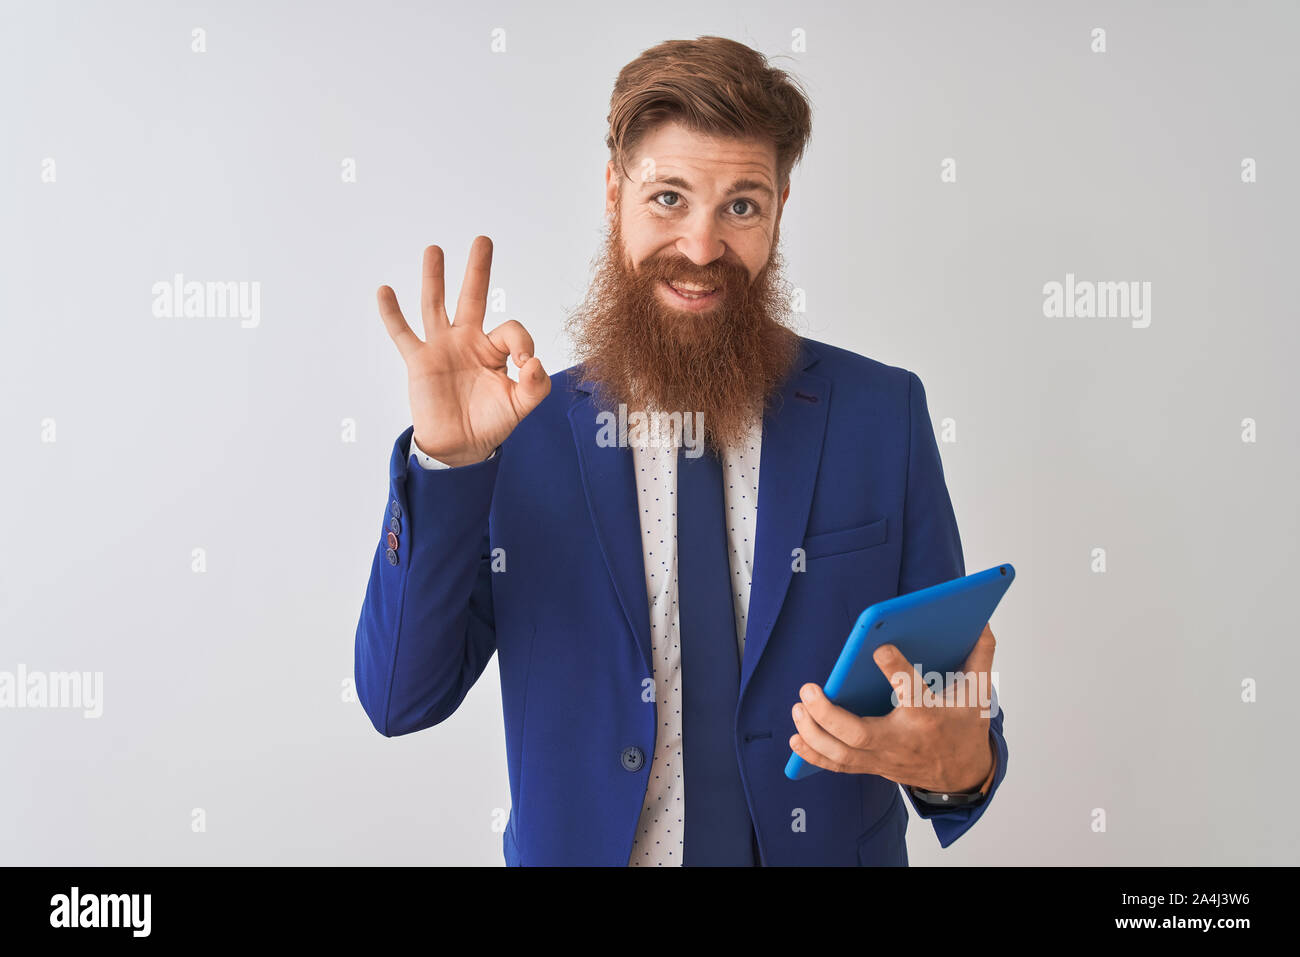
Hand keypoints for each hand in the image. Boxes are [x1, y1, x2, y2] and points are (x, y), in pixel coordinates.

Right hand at [377, 237, 549, 466]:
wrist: (460, 447)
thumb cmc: (490, 423)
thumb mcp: (520, 406)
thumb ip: (535, 386)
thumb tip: (536, 363)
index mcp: (494, 350)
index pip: (511, 330)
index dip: (522, 342)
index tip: (525, 363)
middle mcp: (468, 341)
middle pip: (473, 297)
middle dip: (478, 270)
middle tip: (483, 240)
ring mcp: (442, 348)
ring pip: (436, 305)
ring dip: (434, 278)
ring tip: (434, 249)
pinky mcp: (419, 361)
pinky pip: (403, 333)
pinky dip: (392, 313)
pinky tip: (385, 291)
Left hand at [789, 624, 996, 791]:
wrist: (961, 774)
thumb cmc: (964, 728)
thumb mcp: (978, 694)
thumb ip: (979, 657)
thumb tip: (982, 623)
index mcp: (928, 716)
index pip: (911, 692)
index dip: (895, 669)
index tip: (878, 647)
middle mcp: (901, 740)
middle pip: (859, 734)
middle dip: (829, 715)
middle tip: (808, 689)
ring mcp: (883, 758)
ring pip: (842, 753)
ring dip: (814, 733)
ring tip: (798, 707)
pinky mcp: (872, 766)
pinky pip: (838, 765)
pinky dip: (813, 754)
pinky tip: (796, 737)